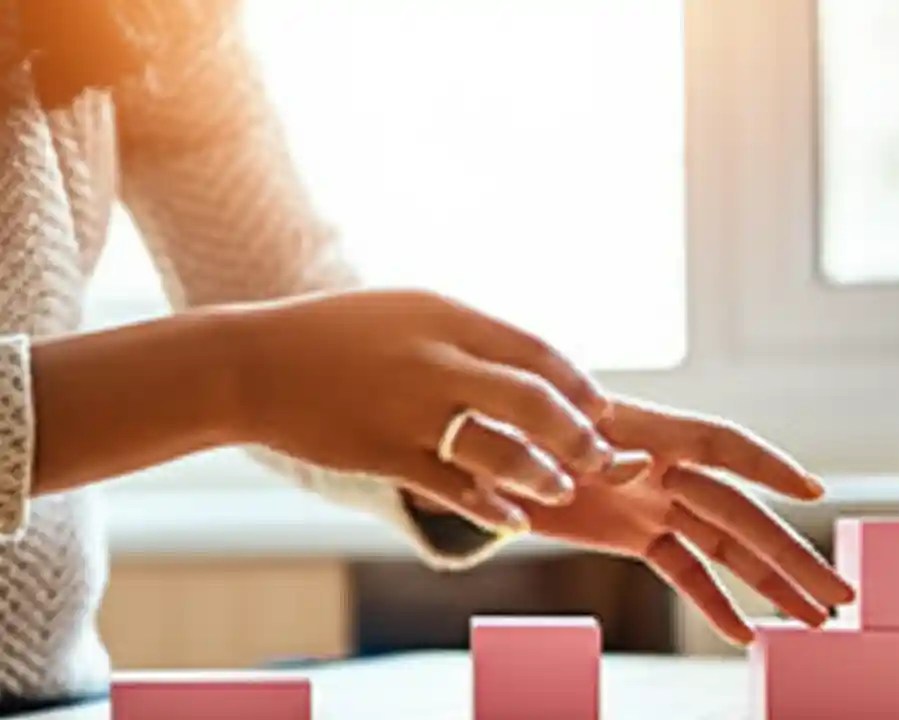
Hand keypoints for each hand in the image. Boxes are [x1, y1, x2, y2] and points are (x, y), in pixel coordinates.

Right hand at [229, 288, 622, 531]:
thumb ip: (467, 336)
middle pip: (534, 400)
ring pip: (501, 450)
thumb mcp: (409, 312)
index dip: (578, 384)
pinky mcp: (385, 453)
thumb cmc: (337, 334)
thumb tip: (527, 364)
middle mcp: (436, 359)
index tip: (600, 407)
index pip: (536, 351)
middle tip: (602, 454)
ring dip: (543, 474)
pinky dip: (491, 507)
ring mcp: (411, 410)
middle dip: (579, 433)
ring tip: (562, 487)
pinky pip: (455, 488)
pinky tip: (514, 519)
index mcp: (447, 315)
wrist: (254, 362)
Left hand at [512, 398, 854, 645]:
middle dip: (791, 555)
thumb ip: (589, 448)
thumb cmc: (514, 418)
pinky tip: (744, 633)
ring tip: (814, 618)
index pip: (722, 445)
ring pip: (726, 546)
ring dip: (770, 582)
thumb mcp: (544, 428)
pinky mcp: (636, 532)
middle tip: (840, 593)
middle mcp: (666, 467)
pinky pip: (683, 569)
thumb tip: (636, 467)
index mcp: (648, 430)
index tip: (812, 492)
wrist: (483, 436)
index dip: (767, 467)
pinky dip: (711, 600)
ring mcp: (656, 501)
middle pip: (741, 514)